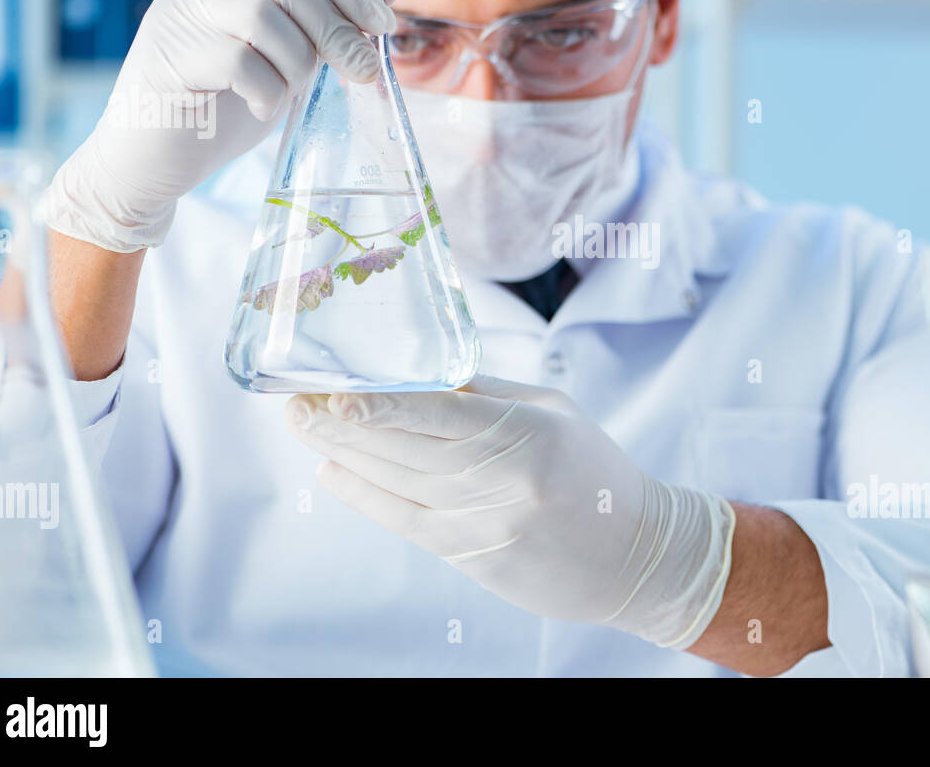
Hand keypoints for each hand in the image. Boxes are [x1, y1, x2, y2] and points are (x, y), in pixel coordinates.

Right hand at [45, 0, 401, 251]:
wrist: (153, 163)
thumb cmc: (225, 108)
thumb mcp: (291, 61)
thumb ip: (332, 23)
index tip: (383, 24)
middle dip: (337, 27)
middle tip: (361, 71)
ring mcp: (176, 16)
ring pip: (261, 16)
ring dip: (298, 62)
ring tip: (292, 93)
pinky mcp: (165, 58)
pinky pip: (236, 61)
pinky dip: (265, 90)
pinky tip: (261, 109)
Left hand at [286, 376, 735, 648]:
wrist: (634, 555)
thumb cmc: (594, 471)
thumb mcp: (552, 414)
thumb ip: (485, 394)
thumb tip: (416, 373)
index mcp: (529, 435)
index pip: (443, 416)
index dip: (384, 406)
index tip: (336, 392)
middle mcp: (501, 482)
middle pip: (405, 449)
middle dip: (342, 424)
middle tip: (295, 399)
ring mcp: (483, 524)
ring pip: (396, 482)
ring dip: (343, 452)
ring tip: (304, 425)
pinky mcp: (470, 556)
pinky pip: (403, 521)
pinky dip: (364, 494)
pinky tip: (335, 469)